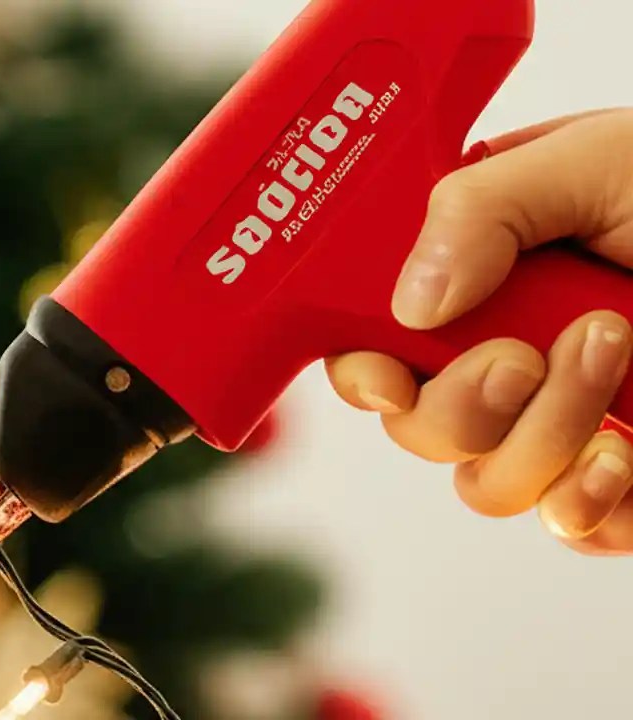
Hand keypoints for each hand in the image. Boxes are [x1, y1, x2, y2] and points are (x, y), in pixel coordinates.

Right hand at [326, 109, 632, 553]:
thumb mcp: (592, 161)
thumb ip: (478, 209)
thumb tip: (408, 304)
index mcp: (477, 273)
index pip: (374, 340)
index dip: (365, 371)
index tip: (391, 379)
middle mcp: (506, 349)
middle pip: (419, 426)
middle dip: (464, 403)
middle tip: (525, 356)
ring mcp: (561, 418)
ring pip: (486, 483)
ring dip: (542, 436)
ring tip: (615, 354)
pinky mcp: (620, 476)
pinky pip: (566, 525)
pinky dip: (587, 502)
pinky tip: (626, 454)